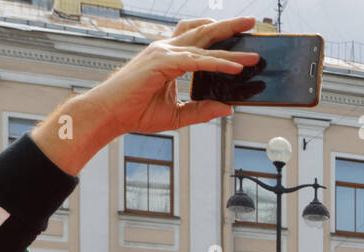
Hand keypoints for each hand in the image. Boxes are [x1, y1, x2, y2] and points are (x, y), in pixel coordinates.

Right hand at [32, 17, 259, 173]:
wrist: (110, 114)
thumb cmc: (136, 111)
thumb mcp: (177, 115)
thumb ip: (202, 111)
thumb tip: (227, 108)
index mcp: (169, 57)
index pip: (198, 41)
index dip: (218, 37)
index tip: (241, 36)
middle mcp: (167, 50)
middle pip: (203, 32)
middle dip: (229, 27)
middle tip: (251, 23)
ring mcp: (164, 53)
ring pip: (204, 45)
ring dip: (231, 47)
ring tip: (254, 52)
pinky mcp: (162, 63)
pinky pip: (197, 61)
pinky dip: (218, 63)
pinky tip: (235, 68)